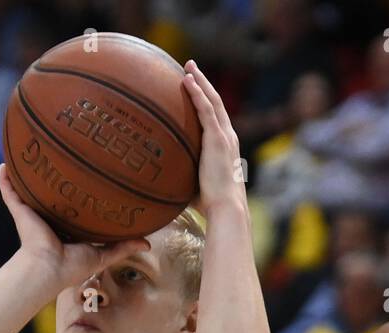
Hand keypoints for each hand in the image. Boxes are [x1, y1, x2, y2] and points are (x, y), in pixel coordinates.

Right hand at [0, 164, 149, 289]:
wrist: (48, 268)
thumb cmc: (73, 265)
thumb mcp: (103, 255)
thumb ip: (123, 248)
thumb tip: (148, 245)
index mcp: (68, 228)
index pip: (75, 208)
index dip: (81, 194)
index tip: (91, 177)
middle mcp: (50, 218)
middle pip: (52, 195)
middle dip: (55, 179)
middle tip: (63, 155)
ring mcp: (33, 214)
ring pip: (29, 190)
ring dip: (27, 174)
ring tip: (31, 152)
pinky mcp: (21, 212)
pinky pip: (10, 193)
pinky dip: (5, 180)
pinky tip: (4, 164)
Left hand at [183, 61, 245, 214]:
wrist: (226, 209)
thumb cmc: (210, 206)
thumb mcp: (194, 187)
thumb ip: (182, 179)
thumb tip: (159, 185)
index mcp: (225, 148)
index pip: (216, 119)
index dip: (206, 102)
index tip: (195, 90)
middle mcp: (228, 138)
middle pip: (216, 103)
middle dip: (204, 84)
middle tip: (191, 68)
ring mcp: (224, 136)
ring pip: (212, 101)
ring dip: (200, 81)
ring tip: (189, 66)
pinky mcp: (218, 138)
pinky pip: (206, 109)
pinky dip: (197, 92)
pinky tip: (187, 80)